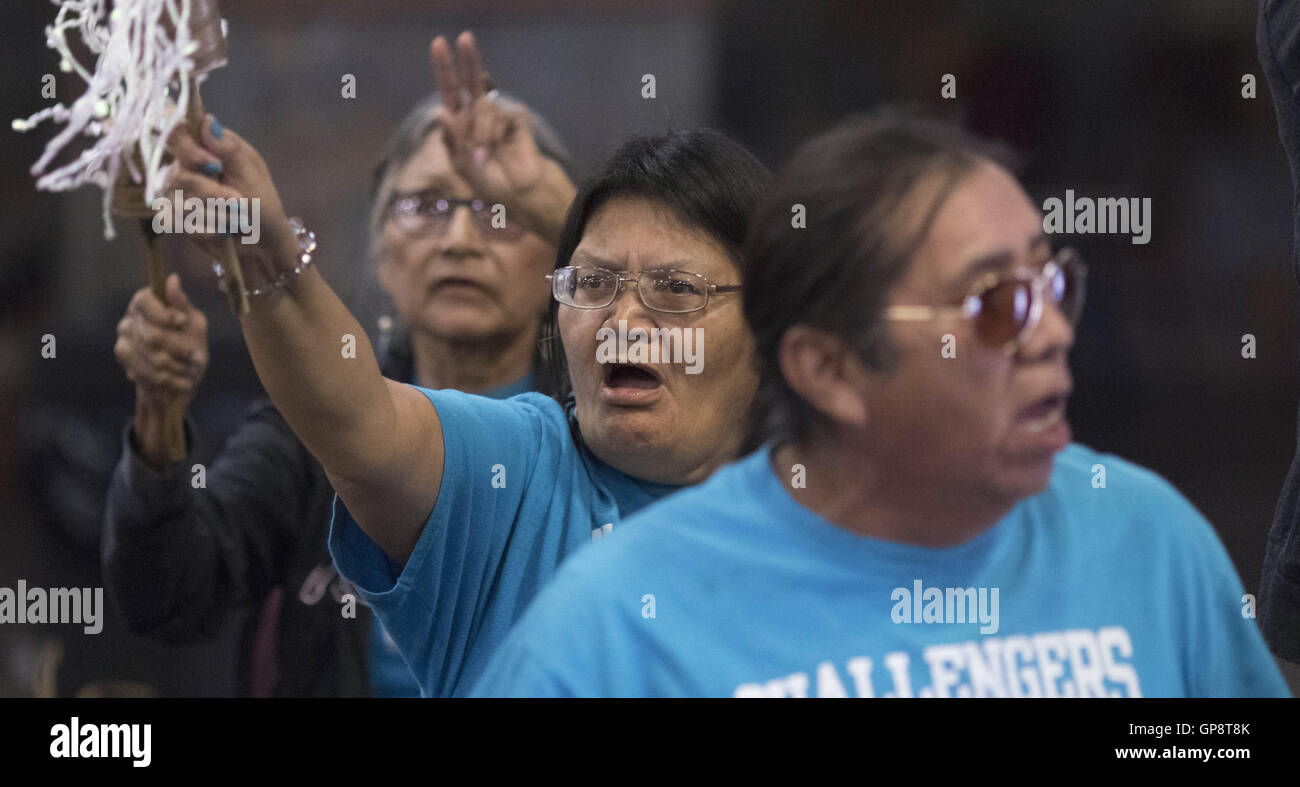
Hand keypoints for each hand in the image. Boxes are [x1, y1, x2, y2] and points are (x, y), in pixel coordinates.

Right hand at [115, 274, 207, 465]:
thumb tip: (173, 278)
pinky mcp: (123, 355)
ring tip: (189, 371)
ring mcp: (124, 336)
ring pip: (151, 356)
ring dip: (177, 366)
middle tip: (196, 356)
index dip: (163, 314)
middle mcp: (131, 316)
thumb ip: (183, 305)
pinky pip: (145, 371)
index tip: (182, 321)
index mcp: (149, 301)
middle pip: (152, 335)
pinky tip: (181, 381)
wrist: (181, 379)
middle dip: (179, 349)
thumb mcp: (195, 324)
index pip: (145, 300)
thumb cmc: (191, 347)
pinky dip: (169, 379)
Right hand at [164, 116, 301, 295]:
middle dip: (210, 190)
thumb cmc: (264, 206)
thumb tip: (207, 120)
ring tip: (238, 219)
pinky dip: (208, 227)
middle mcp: (190, 166)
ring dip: (215, 212)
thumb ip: (229, 149)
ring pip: (180, 199)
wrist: (263, 246)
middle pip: (178, 170)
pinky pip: (181, 220)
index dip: (189, 149)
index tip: (213, 165)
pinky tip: (225, 231)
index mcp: (210, 147)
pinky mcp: (178, 216)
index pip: (179, 133)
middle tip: (237, 200)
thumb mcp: (252, 175)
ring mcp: (181, 192)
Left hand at [431, 31, 574, 240]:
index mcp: (462, 122)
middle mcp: (479, 113)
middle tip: (464, 38)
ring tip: (482, 153)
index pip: (451, 90)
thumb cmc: (491, 182)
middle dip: (467, 60)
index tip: (439, 44)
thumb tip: (441, 112)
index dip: (445, 68)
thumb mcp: (463, 165)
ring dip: (478, 131)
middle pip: (471, 79)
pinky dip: (490, 133)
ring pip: (482, 106)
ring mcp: (498, 115)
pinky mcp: (515, 118)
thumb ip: (452, 140)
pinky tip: (493, 148)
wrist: (519, 193)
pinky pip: (498, 114)